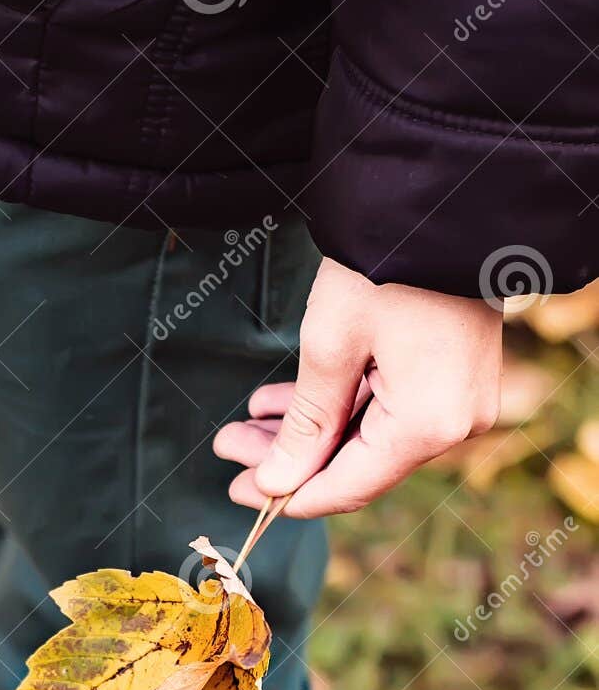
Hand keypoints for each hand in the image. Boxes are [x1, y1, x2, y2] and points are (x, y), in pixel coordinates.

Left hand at [214, 258, 502, 516]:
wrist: (445, 194)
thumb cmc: (385, 263)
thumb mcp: (330, 346)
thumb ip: (304, 425)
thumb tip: (275, 483)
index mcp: (427, 425)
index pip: (347, 487)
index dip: (287, 496)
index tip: (236, 490)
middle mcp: (455, 424)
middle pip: (356, 465)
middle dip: (287, 458)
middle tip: (228, 448)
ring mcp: (460, 401)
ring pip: (367, 437)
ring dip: (306, 431)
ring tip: (245, 422)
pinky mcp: (455, 376)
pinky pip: (390, 409)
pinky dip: (338, 406)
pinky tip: (282, 403)